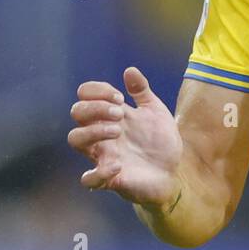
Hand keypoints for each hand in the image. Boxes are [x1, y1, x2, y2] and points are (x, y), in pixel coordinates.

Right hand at [67, 67, 182, 208]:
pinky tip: (118, 165)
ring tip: (117, 131)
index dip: (96, 91)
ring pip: (75, 139)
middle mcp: (101, 133)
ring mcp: (102, 155)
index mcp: (111, 115)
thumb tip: (130, 70)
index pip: (86, 95)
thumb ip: (142, 92)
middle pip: (77, 113)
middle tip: (120, 114)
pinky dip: (99, 172)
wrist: (173, 172)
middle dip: (95, 108)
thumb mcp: (156, 112)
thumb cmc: (160, 142)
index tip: (119, 97)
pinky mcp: (109, 179)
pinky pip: (89, 179)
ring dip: (92, 131)